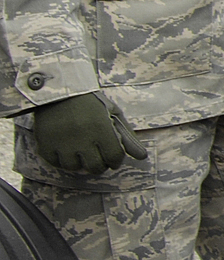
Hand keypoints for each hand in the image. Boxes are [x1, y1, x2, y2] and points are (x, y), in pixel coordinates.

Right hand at [33, 92, 149, 172]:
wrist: (60, 91)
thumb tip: (142, 156)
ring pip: (74, 168)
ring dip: (80, 163)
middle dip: (100, 165)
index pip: (114, 157)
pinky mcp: (45, 145)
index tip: (113, 158)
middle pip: (95, 167)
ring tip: (81, 151)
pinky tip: (66, 150)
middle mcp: (82, 139)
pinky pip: (55, 163)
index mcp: (102, 129)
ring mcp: (62, 143)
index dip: (116, 160)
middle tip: (98, 157)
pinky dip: (61, 160)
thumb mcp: (113, 114)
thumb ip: (127, 136)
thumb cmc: (91, 103)